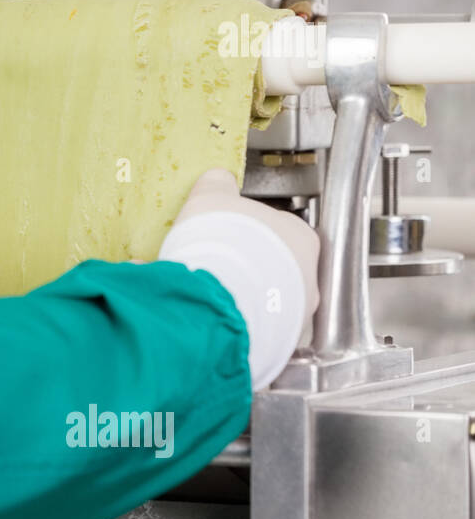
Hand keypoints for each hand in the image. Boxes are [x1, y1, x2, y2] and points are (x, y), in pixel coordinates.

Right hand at [176, 169, 319, 325]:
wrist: (215, 296)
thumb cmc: (219, 242)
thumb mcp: (211, 197)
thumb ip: (218, 185)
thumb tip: (217, 178)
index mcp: (300, 235)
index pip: (280, 231)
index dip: (250, 232)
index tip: (228, 237)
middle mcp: (308, 275)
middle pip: (278, 268)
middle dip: (251, 267)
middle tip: (218, 265)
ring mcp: (296, 311)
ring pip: (270, 301)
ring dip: (247, 297)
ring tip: (214, 293)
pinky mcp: (278, 339)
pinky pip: (259, 327)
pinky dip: (242, 322)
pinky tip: (217, 315)